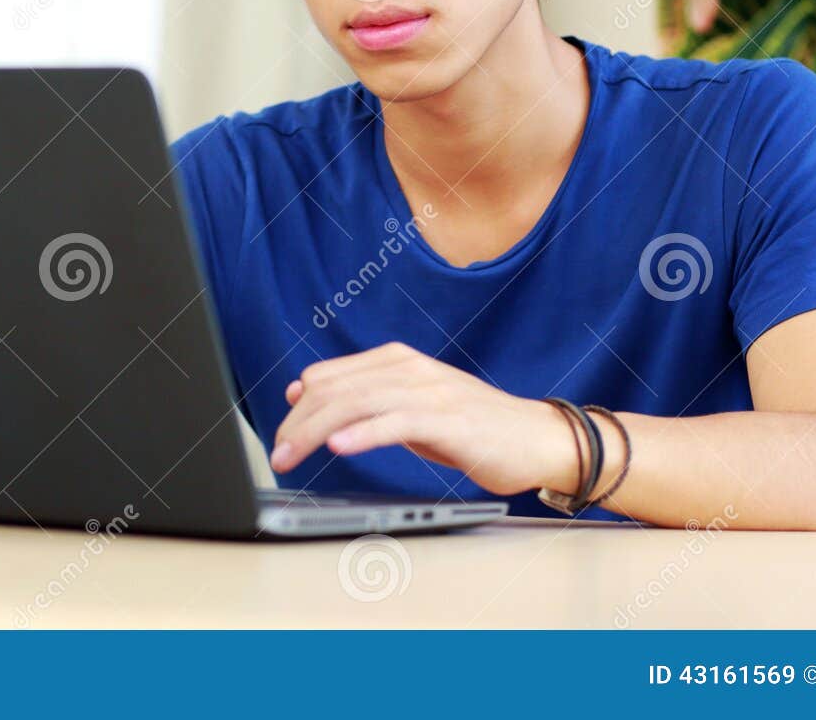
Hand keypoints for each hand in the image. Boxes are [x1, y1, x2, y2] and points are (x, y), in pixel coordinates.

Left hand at [269, 342, 575, 495]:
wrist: (537, 437)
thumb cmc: (474, 426)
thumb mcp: (413, 409)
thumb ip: (368, 401)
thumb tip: (312, 399)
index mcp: (398, 362)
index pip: (331, 377)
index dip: (299, 404)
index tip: (278, 429)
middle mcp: (410, 370)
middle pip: (337, 390)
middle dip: (299, 422)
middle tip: (277, 453)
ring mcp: (430, 392)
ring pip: (358, 403)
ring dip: (316, 431)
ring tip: (292, 453)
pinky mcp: (449, 420)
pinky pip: (397, 422)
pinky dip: (363, 433)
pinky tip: (340, 445)